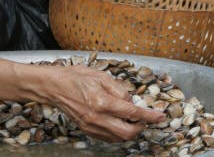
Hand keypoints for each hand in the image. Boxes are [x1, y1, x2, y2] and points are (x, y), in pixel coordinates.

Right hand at [44, 65, 164, 141]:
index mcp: (102, 101)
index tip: (160, 116)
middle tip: (147, 119)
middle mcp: (97, 117)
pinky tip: (119, 123)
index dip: (149, 116)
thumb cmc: (75, 77)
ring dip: (130, 131)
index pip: (132, 113)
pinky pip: (108, 137)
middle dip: (142, 127)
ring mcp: (91, 126)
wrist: (53, 87)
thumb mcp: (100, 75)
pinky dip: (118, 133)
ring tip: (133, 120)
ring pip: (119, 138)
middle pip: (128, 133)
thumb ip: (119, 89)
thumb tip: (131, 102)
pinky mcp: (86, 130)